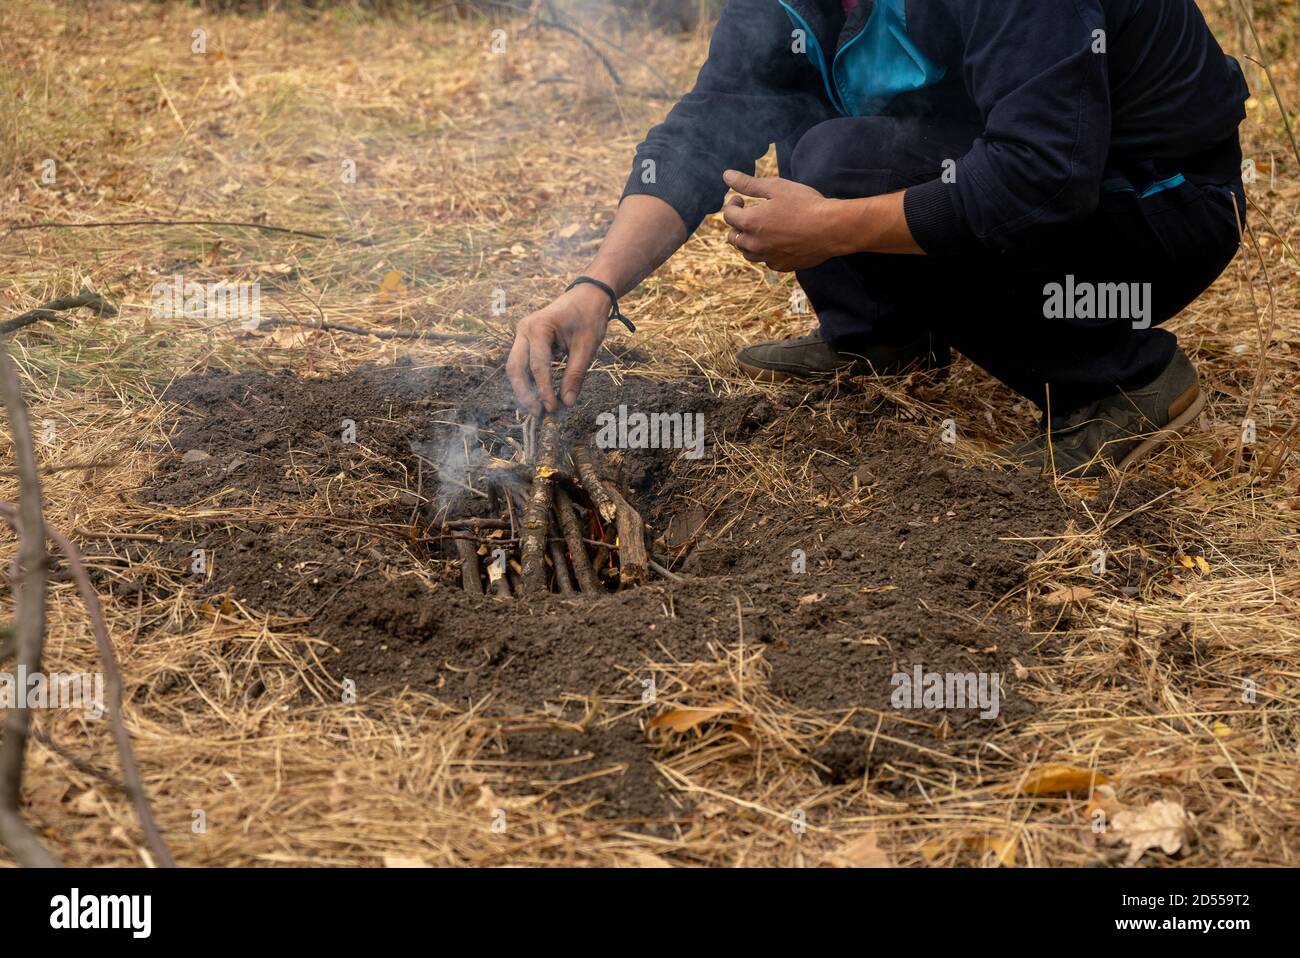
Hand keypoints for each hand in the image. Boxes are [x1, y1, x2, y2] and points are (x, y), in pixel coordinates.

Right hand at [507, 284, 609, 414]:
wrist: (588, 295)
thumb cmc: (589, 317)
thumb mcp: (587, 347)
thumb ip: (575, 375)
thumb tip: (567, 403)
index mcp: (538, 327)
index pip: (538, 366)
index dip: (545, 390)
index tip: (553, 410)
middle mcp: (524, 330)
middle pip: (515, 368)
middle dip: (525, 393)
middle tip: (538, 415)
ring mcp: (522, 335)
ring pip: (515, 368)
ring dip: (524, 390)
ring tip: (538, 410)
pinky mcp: (526, 341)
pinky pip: (522, 364)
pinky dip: (529, 381)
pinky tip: (538, 397)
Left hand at [721, 170, 845, 271]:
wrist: (832, 229)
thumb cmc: (805, 204)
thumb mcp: (775, 187)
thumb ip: (748, 183)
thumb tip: (727, 175)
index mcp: (750, 223)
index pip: (728, 215)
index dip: (733, 204)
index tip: (741, 199)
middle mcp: (754, 244)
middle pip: (733, 237)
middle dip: (737, 224)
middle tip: (750, 213)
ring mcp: (767, 258)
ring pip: (747, 253)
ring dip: (748, 240)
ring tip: (761, 228)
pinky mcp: (781, 266)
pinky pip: (766, 260)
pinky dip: (766, 251)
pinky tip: (777, 241)